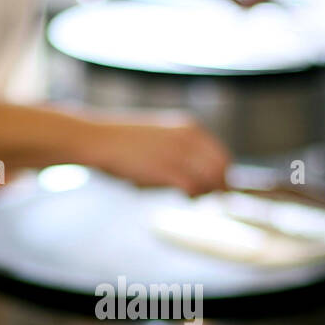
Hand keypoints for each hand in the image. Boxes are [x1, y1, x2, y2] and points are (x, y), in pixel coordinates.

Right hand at [90, 114, 229, 195]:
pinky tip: (185, 197)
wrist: (101, 140)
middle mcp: (189, 139)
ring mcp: (179, 154)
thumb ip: (183, 147)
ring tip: (193, 196)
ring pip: (210, 179)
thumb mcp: (163, 134)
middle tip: (206, 196)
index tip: (217, 186)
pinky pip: (193, 188)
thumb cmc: (127, 141)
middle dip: (218, 186)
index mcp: (190, 127)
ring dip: (205, 192)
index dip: (223, 174)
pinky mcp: (167, 170)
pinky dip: (192, 195)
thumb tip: (199, 169)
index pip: (222, 154)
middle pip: (221, 169)